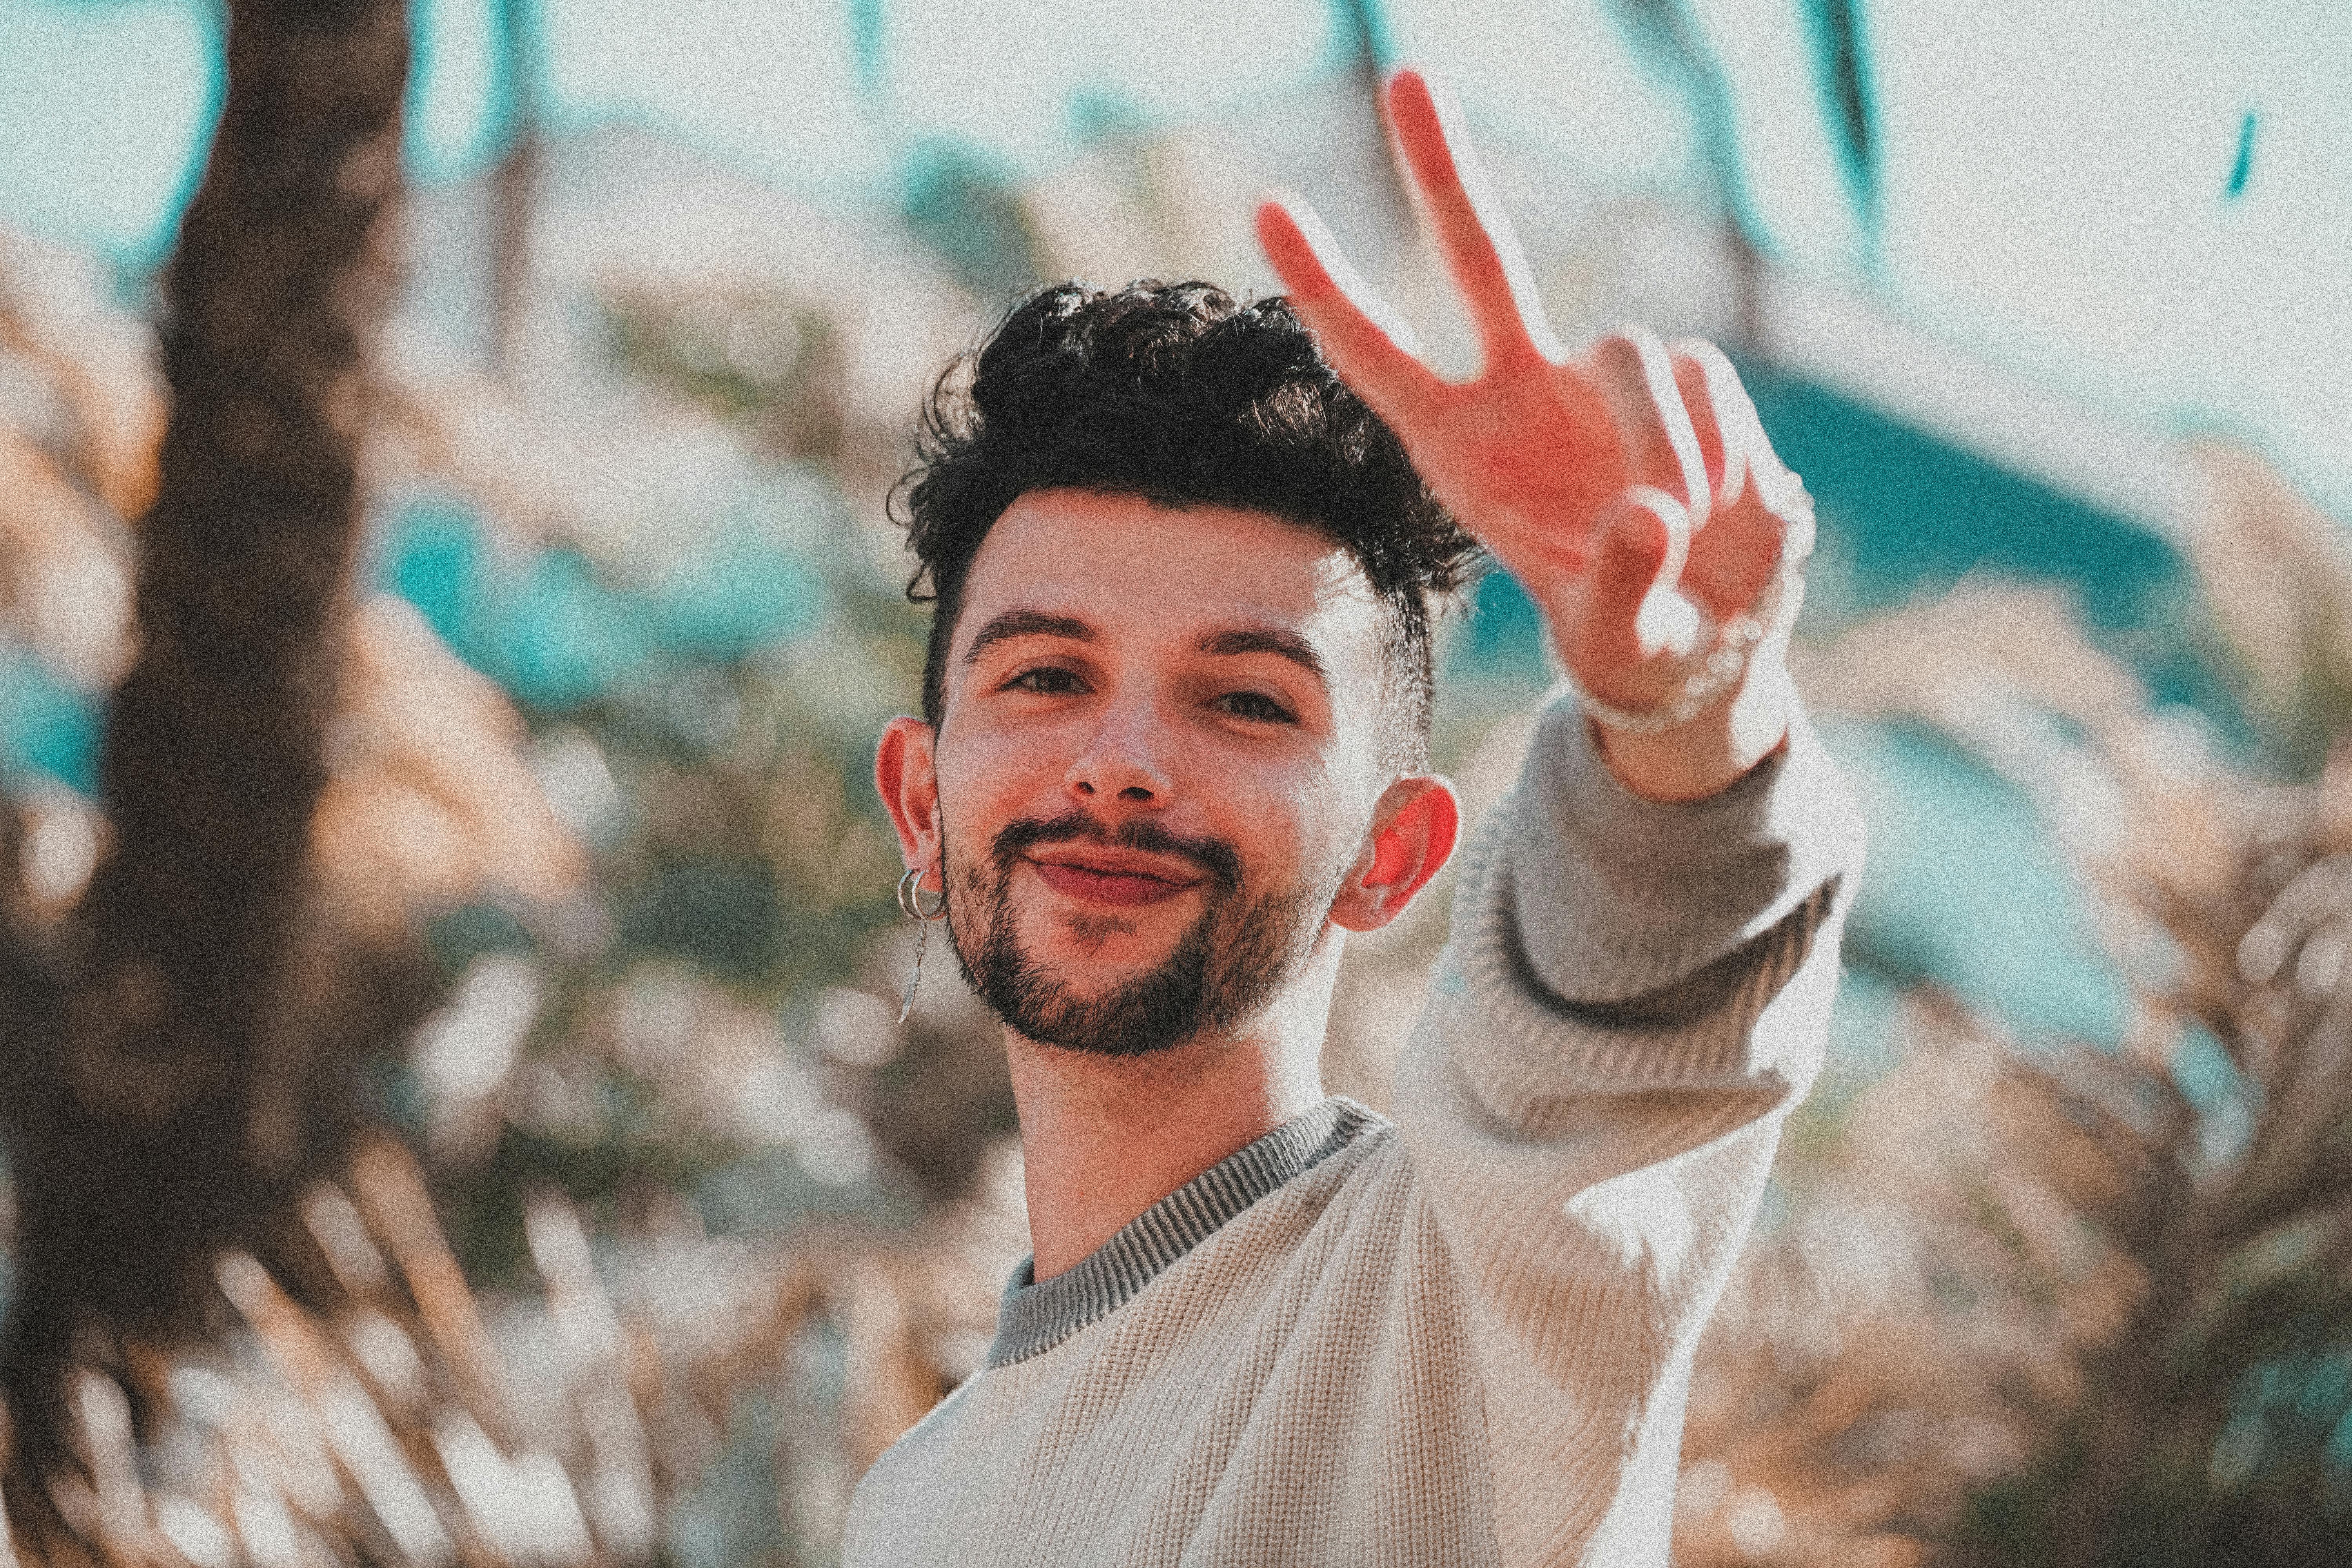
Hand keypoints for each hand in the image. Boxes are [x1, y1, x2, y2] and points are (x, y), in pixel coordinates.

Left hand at [1255, 70, 1805, 798]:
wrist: (1713, 635)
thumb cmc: (1637, 636)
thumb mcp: (1621, 637)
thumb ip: (1625, 582)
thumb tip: (1648, 513)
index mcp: (1462, 452)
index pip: (1377, 354)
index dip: (1326, 285)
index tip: (1268, 205)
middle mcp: (1523, 391)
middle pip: (1479, 255)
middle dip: (1443, 167)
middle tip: (1405, 73)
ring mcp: (1601, 379)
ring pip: (1632, 345)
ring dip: (1667, 446)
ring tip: (1682, 528)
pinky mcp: (1685, 380)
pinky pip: (1704, 379)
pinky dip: (1721, 449)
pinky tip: (1723, 504)